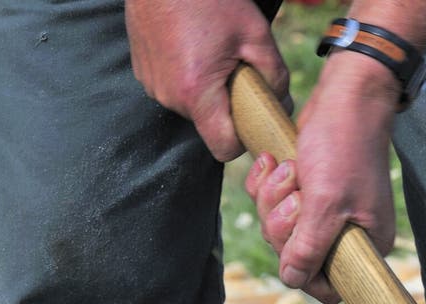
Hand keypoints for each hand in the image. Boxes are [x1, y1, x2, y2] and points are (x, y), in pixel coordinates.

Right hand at [125, 0, 290, 160]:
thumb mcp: (254, 33)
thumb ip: (274, 74)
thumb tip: (281, 102)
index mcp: (197, 92)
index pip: (224, 148)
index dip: (242, 140)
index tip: (252, 121)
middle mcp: (170, 96)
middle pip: (209, 125)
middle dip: (226, 107)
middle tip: (235, 71)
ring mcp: (153, 86)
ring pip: (192, 107)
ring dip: (207, 91)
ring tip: (212, 54)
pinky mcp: (144, 74)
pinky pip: (174, 90)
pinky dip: (188, 77)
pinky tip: (193, 49)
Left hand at [246, 51, 398, 303]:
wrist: (343, 94)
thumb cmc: (344, 146)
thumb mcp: (325, 204)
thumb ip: (308, 248)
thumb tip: (292, 279)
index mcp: (365, 245)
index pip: (329, 286)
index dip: (305, 271)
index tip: (297, 242)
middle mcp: (345, 234)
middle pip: (295, 257)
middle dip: (282, 225)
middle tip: (296, 195)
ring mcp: (322, 213)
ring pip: (278, 230)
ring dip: (272, 199)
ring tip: (289, 170)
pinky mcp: (303, 192)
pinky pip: (270, 205)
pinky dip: (265, 185)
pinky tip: (272, 161)